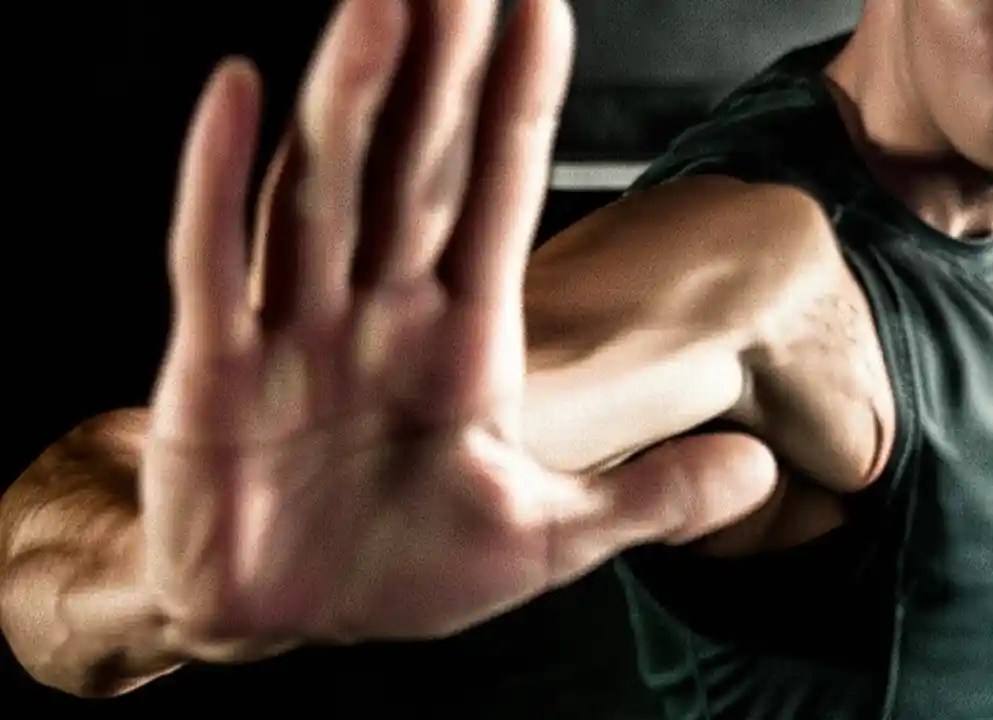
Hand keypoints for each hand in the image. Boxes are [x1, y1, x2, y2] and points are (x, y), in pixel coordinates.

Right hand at [142, 0, 775, 651]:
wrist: (277, 613)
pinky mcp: (213, 370)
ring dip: (351, 97)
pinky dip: (217, 183)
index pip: (500, 196)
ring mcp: (295, 331)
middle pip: (416, 166)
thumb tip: (764, 471)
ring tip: (383, 6)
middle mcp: (380, 312)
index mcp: (463, 341)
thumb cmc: (399, 566)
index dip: (522, 105)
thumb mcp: (545, 537)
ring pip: (327, 192)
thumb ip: (651, 498)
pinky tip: (235, 93)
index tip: (542, 7)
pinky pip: (214, 263)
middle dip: (444, 68)